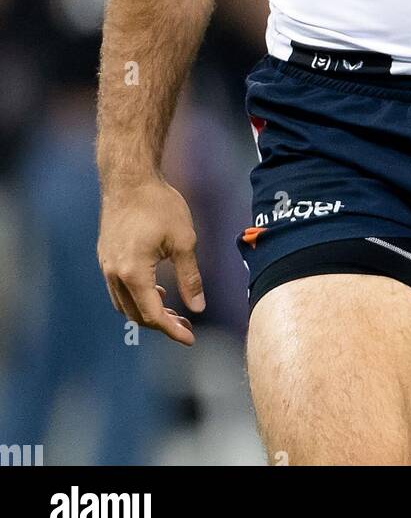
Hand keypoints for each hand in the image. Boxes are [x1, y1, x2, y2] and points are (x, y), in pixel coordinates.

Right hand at [97, 177, 205, 344]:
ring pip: (124, 304)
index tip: (190, 339)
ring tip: (172, 311)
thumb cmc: (159, 205)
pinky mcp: (105, 256)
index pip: (152, 315)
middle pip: (136, 314)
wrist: (129, 178)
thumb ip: (190, 277)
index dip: (172, 330)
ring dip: (147, 312)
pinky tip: (156, 289)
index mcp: (133, 273)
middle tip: (186, 326)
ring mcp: (106, 265)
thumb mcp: (184, 240)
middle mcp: (114, 274)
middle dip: (162, 324)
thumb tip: (198, 308)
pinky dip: (137, 296)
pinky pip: (118, 288)